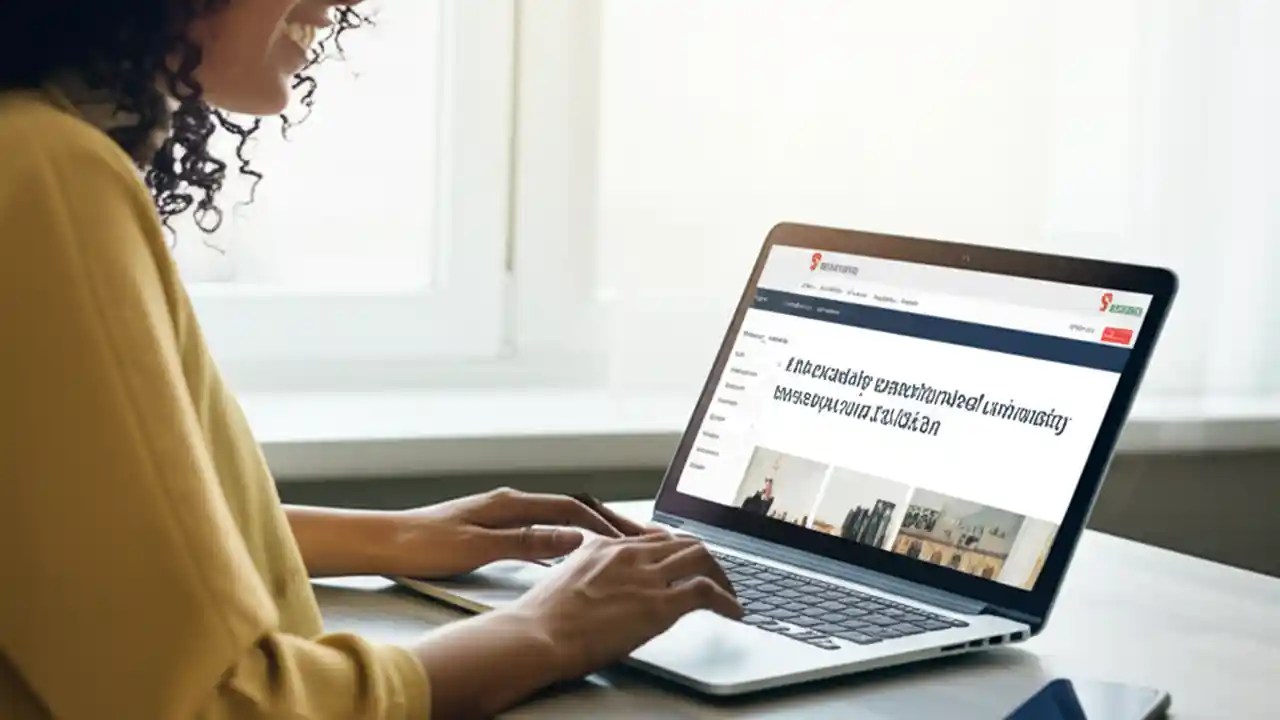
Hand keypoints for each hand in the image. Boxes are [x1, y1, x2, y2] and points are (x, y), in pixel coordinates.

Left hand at [388, 487, 654, 577]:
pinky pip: (537, 528)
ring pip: (553, 518)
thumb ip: (528, 542)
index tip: (627, 538)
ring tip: (610, 544)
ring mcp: (499, 514)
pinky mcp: (489, 527)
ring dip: (583, 530)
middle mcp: (507, 503)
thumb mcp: (480, 546)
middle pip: (566, 509)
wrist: (386, 542)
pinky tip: (566, 552)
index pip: (569, 509)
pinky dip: (560, 537)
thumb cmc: (424, 544)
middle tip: (632, 537)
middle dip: (601, 522)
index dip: (601, 523)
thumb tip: (573, 536)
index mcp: (509, 504)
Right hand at [508, 534, 742, 681]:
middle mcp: (629, 554)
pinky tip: (733, 611)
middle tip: (716, 578)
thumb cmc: (542, 619)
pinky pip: (705, 591)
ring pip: (700, 556)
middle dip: (705, 559)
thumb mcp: (565, 580)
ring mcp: (645, 577)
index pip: (655, 538)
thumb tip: (600, 588)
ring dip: (722, 576)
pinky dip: (726, 600)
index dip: (678, 550)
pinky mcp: (658, 604)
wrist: (537, 634)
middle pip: (682, 542)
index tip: (686, 563)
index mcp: (605, 546)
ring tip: (729, 594)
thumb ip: (589, 574)